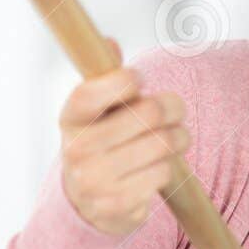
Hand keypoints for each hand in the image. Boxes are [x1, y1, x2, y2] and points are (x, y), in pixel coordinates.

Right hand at [59, 38, 190, 235]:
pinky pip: (163, 173)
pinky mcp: (117, 206)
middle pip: (146, 115)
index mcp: (70, 120)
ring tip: (176, 138)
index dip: (122, 81)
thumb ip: (104, 78)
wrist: (86, 202)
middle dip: (171, 107)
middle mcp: (77, 151)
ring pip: (162, 144)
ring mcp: (95, 181)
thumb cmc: (100, 143)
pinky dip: (168, 168)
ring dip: (178, 138)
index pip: (91, 93)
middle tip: (176, 110)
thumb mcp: (94, 112)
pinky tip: (159, 166)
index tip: (138, 79)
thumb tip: (109, 43)